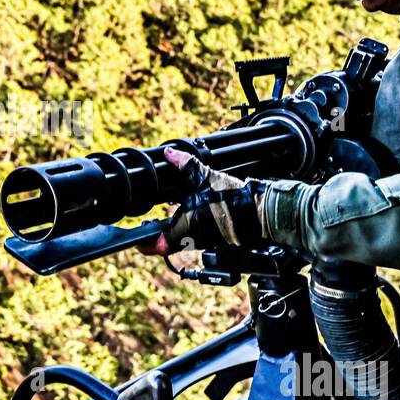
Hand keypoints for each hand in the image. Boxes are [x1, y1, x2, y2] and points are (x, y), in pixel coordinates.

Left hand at [136, 147, 261, 255]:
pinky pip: (197, 237)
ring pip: (183, 240)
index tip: (138, 234)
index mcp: (185, 229)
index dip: (144, 242)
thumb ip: (184, 164)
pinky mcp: (218, 239)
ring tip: (170, 213)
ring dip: (174, 229)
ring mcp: (206, 241)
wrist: (261, 211)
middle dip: (158, 232)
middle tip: (151, 221)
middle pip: (167, 243)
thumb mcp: (204, 177)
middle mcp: (194, 240)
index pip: (156, 246)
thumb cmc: (233, 200)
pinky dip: (190, 227)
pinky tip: (193, 212)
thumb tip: (170, 153)